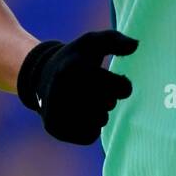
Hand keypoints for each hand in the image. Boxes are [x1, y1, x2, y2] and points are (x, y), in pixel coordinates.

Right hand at [17, 29, 138, 143]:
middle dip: (108, 98)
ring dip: (99, 113)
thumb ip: (116, 40)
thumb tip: (135, 45)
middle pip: (110, 104)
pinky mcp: (55, 128)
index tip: (113, 79)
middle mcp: (64, 89)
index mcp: (76, 67)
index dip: (122, 84)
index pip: (122, 87)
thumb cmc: (75, 59)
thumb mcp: (93, 42)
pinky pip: (89, 136)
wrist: (41, 77)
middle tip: (94, 90)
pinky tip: (79, 113)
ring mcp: (57, 110)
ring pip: (100, 121)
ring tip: (85, 101)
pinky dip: (89, 127)